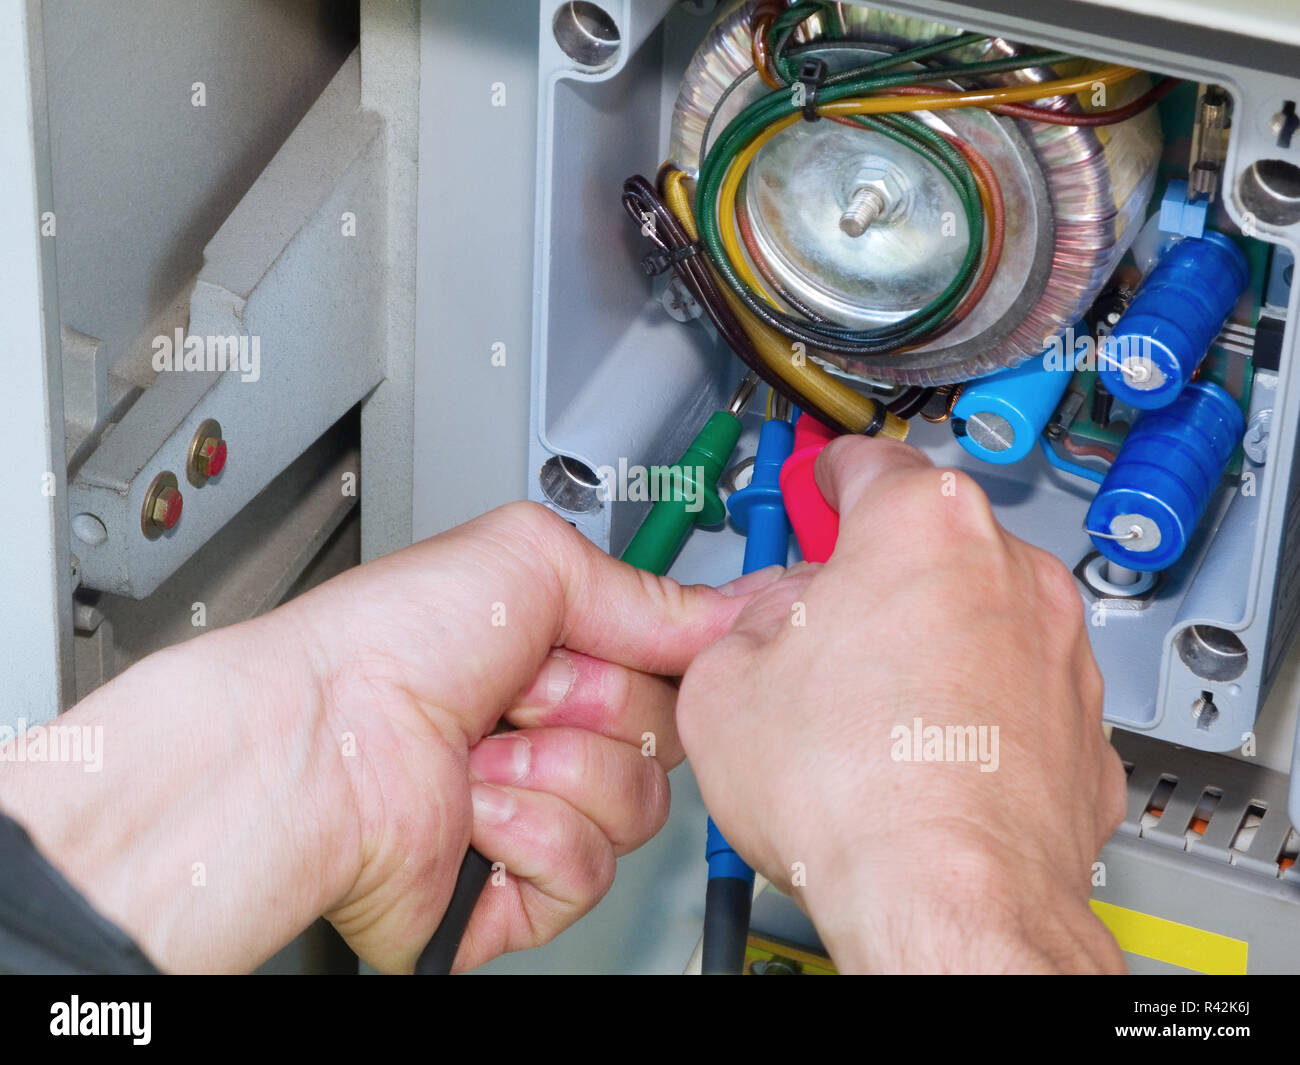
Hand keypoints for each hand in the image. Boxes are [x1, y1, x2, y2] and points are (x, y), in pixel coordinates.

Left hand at [1, 502, 765, 972]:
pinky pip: (590, 871)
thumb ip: (642, 586)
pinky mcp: (517, 889)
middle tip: (524, 689)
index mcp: (552, 655)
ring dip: (560, 769)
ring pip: (637, 808)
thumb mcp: (529, 559)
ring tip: (483, 751)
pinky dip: (533, 831)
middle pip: (662, 737)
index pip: (668, 667)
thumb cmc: (384, 646)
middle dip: (597, 705)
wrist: (314, 745)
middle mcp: (547, 732)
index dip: (671, 661)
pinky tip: (475, 810)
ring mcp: (534, 812)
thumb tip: (729, 608)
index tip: (665, 647)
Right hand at [677, 435, 1126, 972]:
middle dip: (874, 578)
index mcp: (922, 530)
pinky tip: (924, 758)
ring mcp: (1058, 650)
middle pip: (927, 545)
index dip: (831, 474)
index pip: (871, 464)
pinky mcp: (1083, 726)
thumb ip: (746, 619)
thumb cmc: (856, 796)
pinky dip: (975, 710)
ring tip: (869, 717)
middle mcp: (1008, 574)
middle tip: (822, 632)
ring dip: (929, 645)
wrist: (948, 902)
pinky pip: (1016, 692)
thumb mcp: (725, 681)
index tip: (826, 483)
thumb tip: (768, 624)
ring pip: (977, 617)